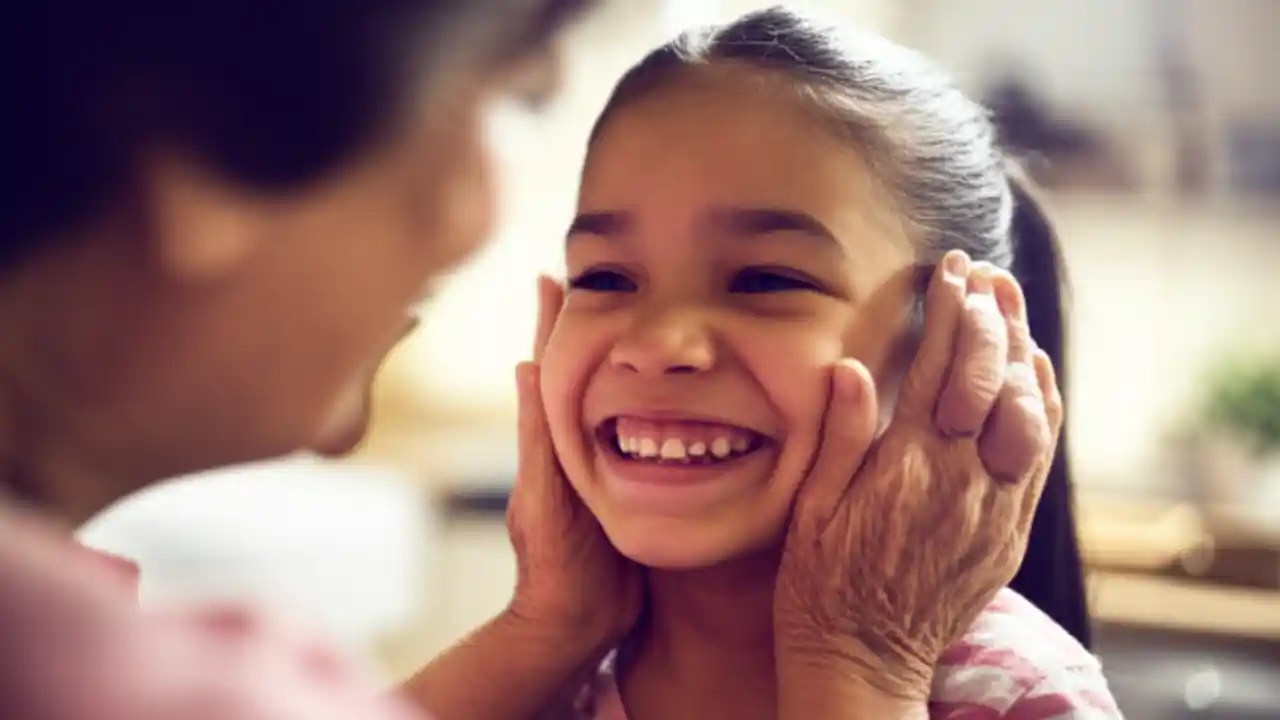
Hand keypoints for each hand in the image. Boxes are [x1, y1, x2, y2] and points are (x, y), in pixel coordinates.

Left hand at [505, 276, 643, 650]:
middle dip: (595, 329)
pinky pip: (650, 439)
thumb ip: (539, 438)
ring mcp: (608, 467)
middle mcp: (578, 446)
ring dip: (631, 362)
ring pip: (623, 402)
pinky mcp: (638, 489)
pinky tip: (684, 394)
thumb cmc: (555, 564)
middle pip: (587, 376)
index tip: (556, 272)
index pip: (553, 368)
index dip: (554, 322)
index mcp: (552, 441)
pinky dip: (660, 410)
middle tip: (607, 278)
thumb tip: (526, 365)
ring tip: (648, 318)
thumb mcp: (545, 498)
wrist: (578, 622)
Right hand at [774, 251, 1062, 702]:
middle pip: (993, 379)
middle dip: (992, 316)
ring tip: (1012, 304)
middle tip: (987, 273)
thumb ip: (839, 438)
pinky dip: (1044, 405)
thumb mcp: (810, 510)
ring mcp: (992, 510)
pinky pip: (1040, 458)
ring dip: (1024, 351)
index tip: (950, 267)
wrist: (861, 659)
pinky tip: (1035, 371)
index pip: (938, 369)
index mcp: (903, 470)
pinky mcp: (1008, 535)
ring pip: (1030, 413)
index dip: (948, 311)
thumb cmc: (820, 583)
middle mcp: (959, 483)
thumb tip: (853, 368)